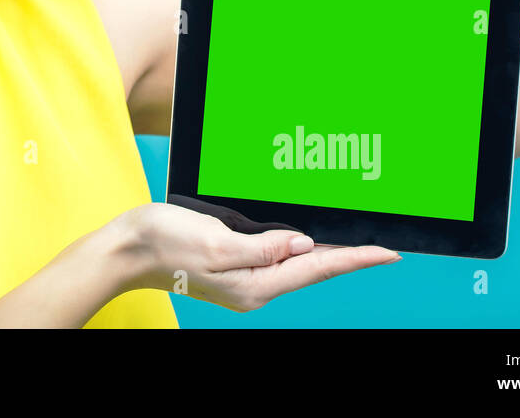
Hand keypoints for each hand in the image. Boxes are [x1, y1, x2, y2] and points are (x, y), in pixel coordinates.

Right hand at [112, 202, 399, 312]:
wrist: (130, 247)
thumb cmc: (167, 241)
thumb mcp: (217, 242)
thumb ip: (263, 247)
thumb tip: (303, 244)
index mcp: (255, 285)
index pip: (317, 269)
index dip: (356, 259)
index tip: (389, 252)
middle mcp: (255, 286)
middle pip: (312, 268)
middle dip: (347, 255)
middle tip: (383, 245)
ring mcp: (244, 277)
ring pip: (295, 260)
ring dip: (324, 249)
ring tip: (355, 239)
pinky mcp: (233, 264)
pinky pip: (275, 254)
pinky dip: (296, 244)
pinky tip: (305, 235)